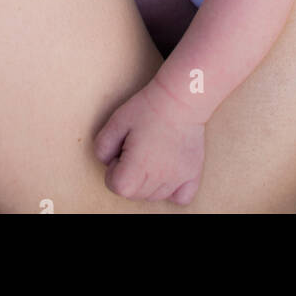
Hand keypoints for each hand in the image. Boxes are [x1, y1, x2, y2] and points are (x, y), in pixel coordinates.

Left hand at [93, 77, 205, 204]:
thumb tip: (107, 163)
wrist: (180, 97)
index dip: (114, 169)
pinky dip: (173, 191)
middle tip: (135, 150)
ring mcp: (178, 178)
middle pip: (135, 194)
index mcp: (138, 167)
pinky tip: (168, 172)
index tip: (120, 152)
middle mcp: (159, 177)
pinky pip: (181, 198)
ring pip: (155, 197)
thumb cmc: (148, 107)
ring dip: (148, 182)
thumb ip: (102, 147)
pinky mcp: (193, 173)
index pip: (117, 187)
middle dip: (129, 176)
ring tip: (152, 155)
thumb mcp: (116, 121)